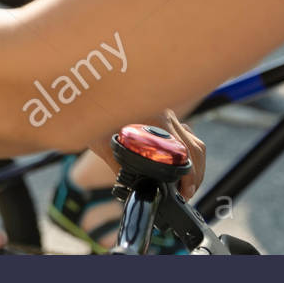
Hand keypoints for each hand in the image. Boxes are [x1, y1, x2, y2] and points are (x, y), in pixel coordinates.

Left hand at [88, 109, 206, 199]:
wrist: (87, 89)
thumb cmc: (90, 111)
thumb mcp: (103, 143)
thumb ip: (119, 165)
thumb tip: (130, 189)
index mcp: (154, 118)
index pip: (184, 150)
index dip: (190, 174)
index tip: (185, 191)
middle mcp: (164, 112)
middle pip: (195, 146)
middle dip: (196, 173)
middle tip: (186, 193)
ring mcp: (165, 111)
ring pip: (192, 139)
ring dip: (194, 162)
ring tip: (185, 184)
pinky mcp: (161, 112)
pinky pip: (183, 132)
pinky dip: (186, 150)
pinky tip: (177, 164)